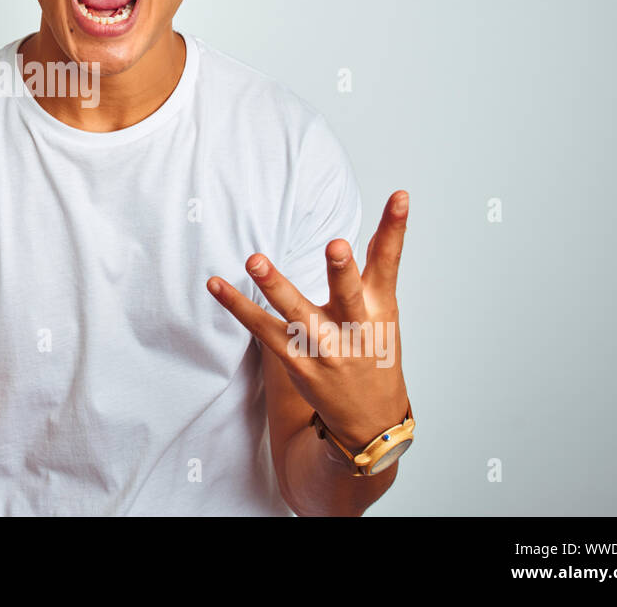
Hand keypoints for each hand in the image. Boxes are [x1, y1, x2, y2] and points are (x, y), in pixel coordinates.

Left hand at [208, 191, 410, 452]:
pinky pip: (263, 330)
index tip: (400, 196)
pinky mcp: (296, 362)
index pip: (390, 262)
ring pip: (298, 314)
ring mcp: (325, 348)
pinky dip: (237, 306)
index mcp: (381, 309)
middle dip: (343, 272)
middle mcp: (355, 328)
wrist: (369, 420)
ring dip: (276, 286)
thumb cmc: (374, 354)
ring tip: (255, 260)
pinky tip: (216, 284)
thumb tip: (391, 214)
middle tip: (337, 245)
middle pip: (349, 295)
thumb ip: (379, 265)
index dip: (395, 228)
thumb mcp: (385, 312)